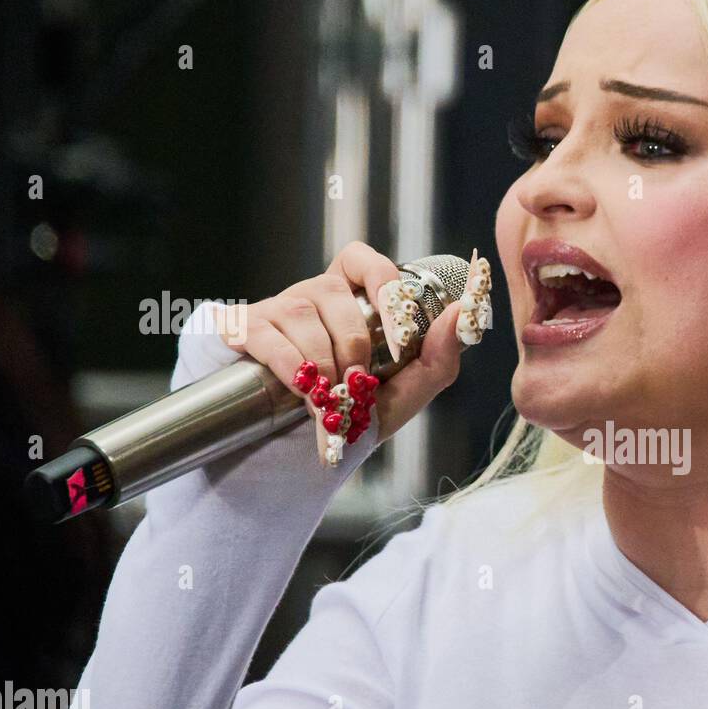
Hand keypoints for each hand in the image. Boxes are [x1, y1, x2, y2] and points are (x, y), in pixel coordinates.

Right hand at [219, 241, 466, 464]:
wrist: (300, 447)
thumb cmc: (356, 411)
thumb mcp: (405, 391)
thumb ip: (439, 355)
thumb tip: (463, 311)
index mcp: (355, 300)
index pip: (367, 262)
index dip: (386, 289)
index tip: (401, 336)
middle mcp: (314, 295)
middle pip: (337, 296)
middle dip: (354, 348)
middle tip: (360, 385)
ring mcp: (276, 308)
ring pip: (302, 314)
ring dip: (323, 364)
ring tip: (330, 398)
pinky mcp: (244, 329)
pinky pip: (268, 335)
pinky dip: (291, 367)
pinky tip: (300, 391)